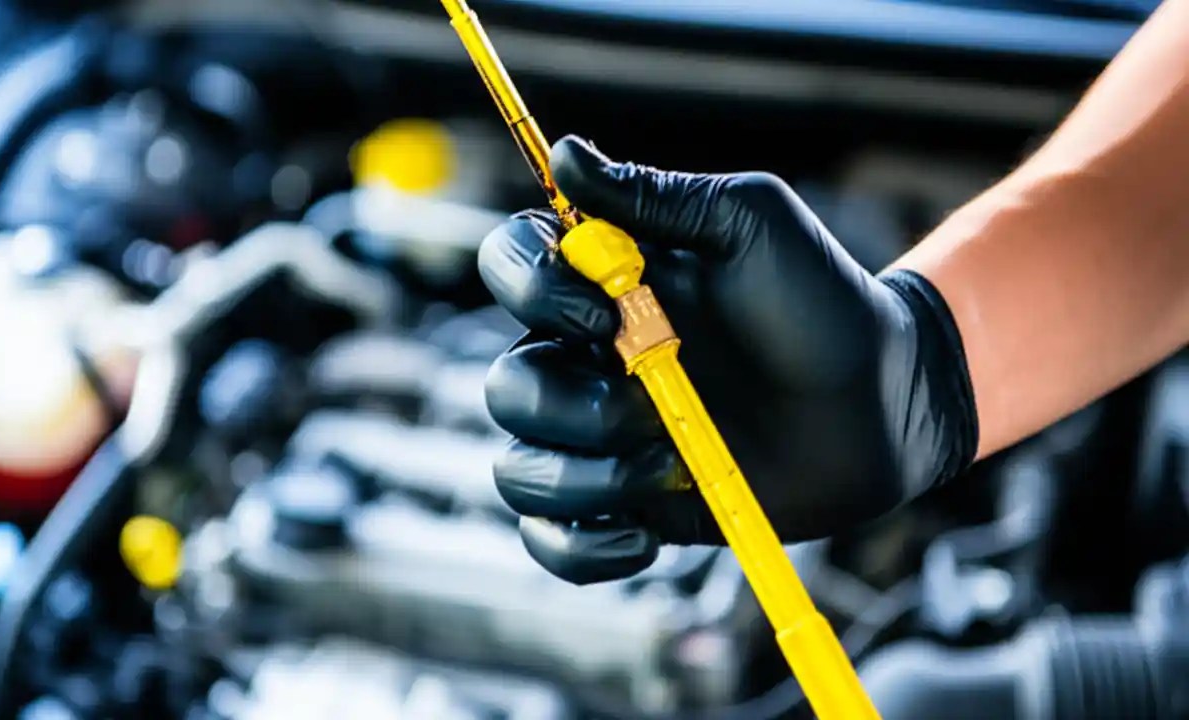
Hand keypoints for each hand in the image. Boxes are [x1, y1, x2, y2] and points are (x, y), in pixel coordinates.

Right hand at [479, 136, 977, 584]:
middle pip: (504, 387)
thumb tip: (565, 154)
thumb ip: (658, 197)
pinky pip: (551, 542)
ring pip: (517, 470)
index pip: (508, 267)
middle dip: (572, 405)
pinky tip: (644, 535)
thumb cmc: (821, 301)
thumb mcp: (750, 226)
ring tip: (667, 467)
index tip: (605, 308)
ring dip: (584, 476)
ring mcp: (600, 440)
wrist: (882, 404)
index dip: (531, 288)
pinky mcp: (624, 508)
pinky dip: (581, 548)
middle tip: (656, 402)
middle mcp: (586, 363)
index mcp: (602, 287)